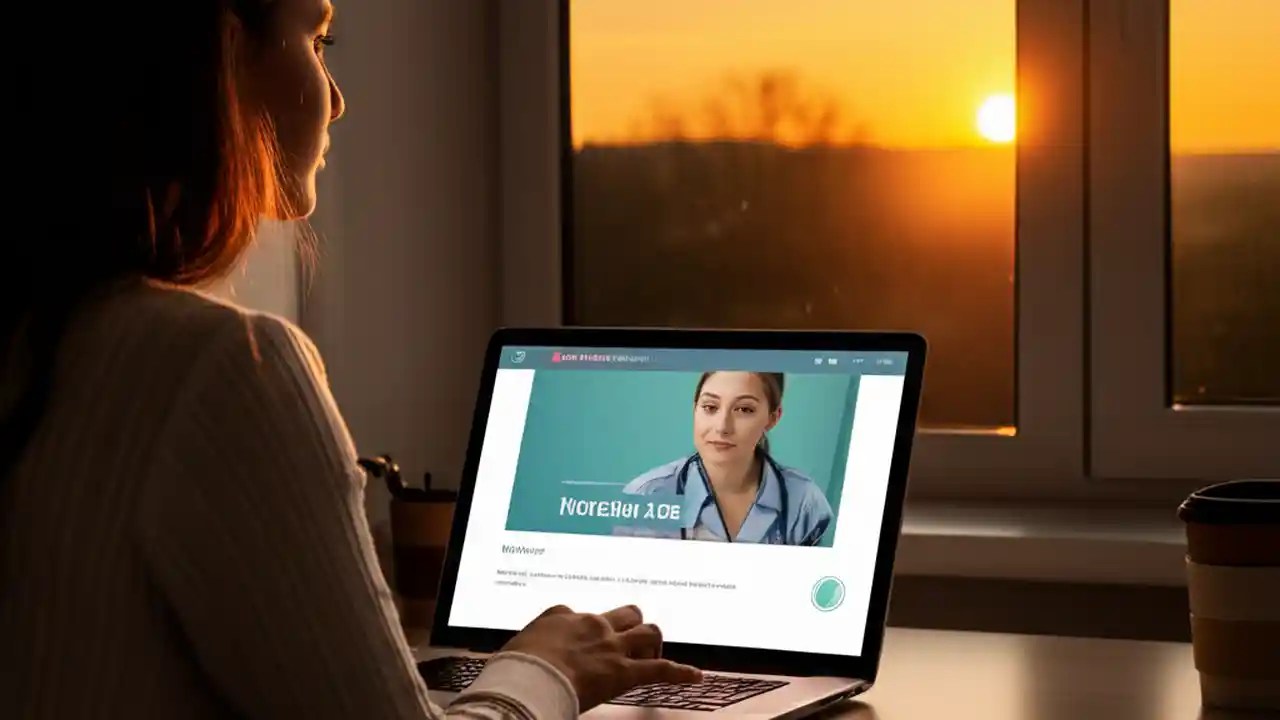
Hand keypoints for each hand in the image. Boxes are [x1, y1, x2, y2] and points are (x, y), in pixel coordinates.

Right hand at [501, 604, 702, 710]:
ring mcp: (612, 647)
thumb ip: (533, 641)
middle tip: (630, 639)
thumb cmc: (517, 666)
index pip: (582, 613)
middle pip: (627, 614)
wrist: (528, 679)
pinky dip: (680, 673)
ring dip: (653, 644)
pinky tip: (693, 676)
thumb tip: (532, 650)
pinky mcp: (625, 672)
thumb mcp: (518, 645)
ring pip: (648, 633)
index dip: (586, 628)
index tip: (583, 639)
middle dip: (632, 625)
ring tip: (652, 655)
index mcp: (565, 616)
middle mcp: (594, 625)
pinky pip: (661, 670)